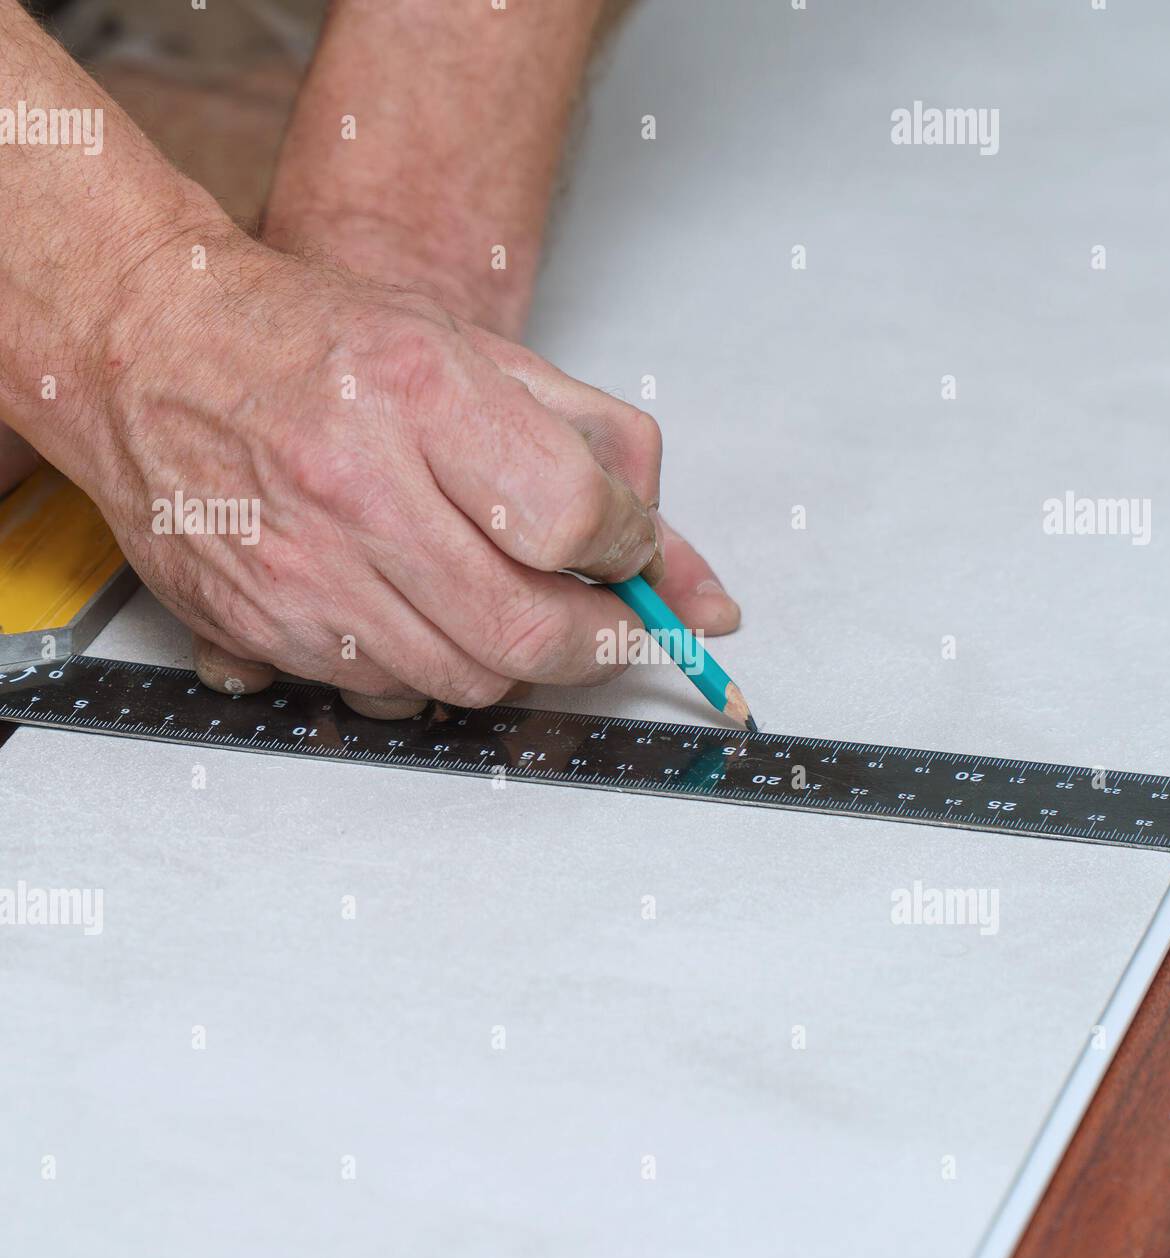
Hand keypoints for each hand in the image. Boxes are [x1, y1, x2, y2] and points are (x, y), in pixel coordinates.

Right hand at [261, 208, 744, 662]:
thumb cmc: (320, 343)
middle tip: (606, 621)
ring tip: (508, 601)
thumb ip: (612, 463)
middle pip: (529, 632)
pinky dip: (434, 666)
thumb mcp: (484, 357)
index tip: (629, 554)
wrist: (154, 349)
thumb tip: (703, 589)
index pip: (575, 522)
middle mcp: (355, 488)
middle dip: (598, 642)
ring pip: (467, 681)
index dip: (629, 555)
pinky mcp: (261, 624)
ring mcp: (301, 566)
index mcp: (422, 394)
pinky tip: (427, 610)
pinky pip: (389, 691)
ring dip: (517, 660)